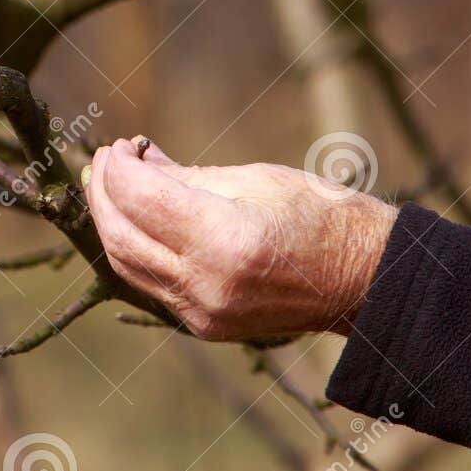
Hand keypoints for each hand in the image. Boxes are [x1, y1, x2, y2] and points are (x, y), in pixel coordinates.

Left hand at [85, 138, 396, 340]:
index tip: (120, 145)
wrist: (367, 281)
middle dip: (103, 193)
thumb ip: (188, 176)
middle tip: (106, 160)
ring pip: (128, 265)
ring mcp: (204, 313)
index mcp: (225, 242)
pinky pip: (152, 283)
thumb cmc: (322, 215)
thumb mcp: (257, 179)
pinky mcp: (205, 326)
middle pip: (121, 237)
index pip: (141, 199)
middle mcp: (208, 285)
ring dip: (111, 222)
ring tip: (113, 184)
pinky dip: (136, 248)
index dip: (119, 169)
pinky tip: (137, 218)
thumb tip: (138, 161)